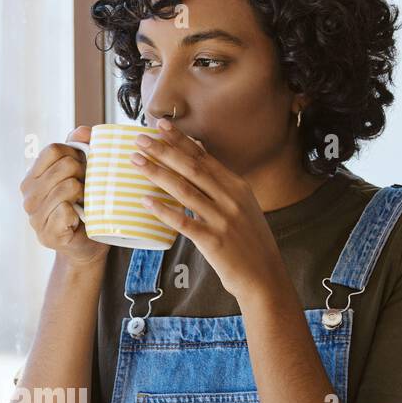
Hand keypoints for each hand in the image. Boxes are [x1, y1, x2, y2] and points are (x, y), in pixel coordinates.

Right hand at [20, 126, 106, 269]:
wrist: (86, 245)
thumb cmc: (85, 207)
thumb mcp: (82, 173)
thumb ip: (80, 148)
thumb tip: (84, 130)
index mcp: (33, 177)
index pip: (54, 149)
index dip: (75, 154)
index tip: (82, 169)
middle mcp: (28, 195)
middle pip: (64, 165)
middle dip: (83, 174)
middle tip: (86, 190)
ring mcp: (34, 216)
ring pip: (68, 187)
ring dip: (84, 194)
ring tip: (84, 204)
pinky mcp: (47, 234)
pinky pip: (67, 210)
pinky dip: (79, 214)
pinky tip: (79, 220)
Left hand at [129, 119, 289, 301]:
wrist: (265, 277)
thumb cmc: (249, 243)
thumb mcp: (242, 207)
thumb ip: (222, 186)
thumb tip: (201, 158)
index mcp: (238, 187)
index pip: (204, 157)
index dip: (180, 140)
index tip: (160, 125)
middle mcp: (231, 199)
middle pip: (192, 168)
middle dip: (163, 150)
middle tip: (139, 138)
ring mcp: (223, 219)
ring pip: (184, 190)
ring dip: (158, 173)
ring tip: (136, 161)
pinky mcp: (214, 241)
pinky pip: (184, 222)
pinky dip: (164, 210)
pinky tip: (146, 201)